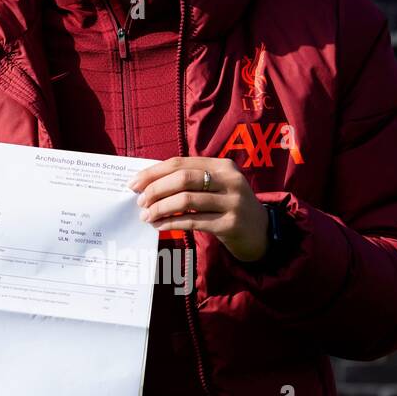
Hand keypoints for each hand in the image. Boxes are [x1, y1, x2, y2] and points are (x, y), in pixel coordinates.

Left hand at [129, 156, 268, 261]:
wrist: (261, 232)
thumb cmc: (229, 207)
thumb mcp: (217, 186)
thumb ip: (191, 181)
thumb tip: (149, 184)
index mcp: (222, 165)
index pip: (181, 163)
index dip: (154, 172)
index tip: (134, 183)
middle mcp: (229, 180)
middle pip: (183, 179)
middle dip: (156, 190)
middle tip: (140, 202)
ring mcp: (232, 202)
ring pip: (186, 201)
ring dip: (161, 209)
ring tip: (147, 216)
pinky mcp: (231, 224)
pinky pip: (194, 221)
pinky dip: (173, 223)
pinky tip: (161, 226)